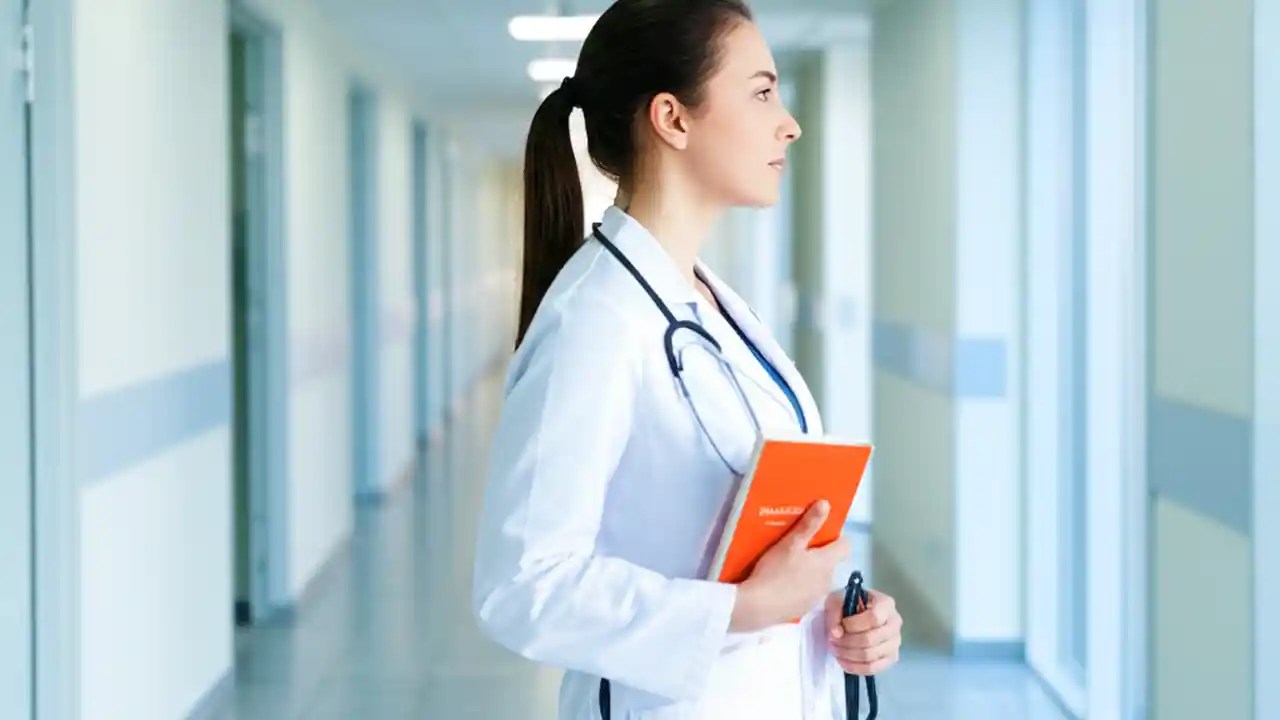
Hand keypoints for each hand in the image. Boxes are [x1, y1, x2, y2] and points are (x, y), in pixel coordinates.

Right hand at [730, 500, 849, 631]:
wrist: (757, 607)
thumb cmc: (775, 571)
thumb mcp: (790, 543)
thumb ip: (809, 524)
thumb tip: (827, 504)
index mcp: (827, 562)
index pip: (845, 546)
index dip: (835, 537)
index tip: (819, 533)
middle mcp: (828, 580)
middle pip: (831, 562)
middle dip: (819, 554)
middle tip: (797, 548)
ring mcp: (817, 597)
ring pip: (820, 578)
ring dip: (810, 571)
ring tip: (787, 567)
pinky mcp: (805, 609)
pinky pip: (809, 592)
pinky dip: (801, 587)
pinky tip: (783, 585)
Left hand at [824, 587, 902, 674]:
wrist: (854, 613)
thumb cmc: (847, 604)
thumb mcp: (836, 600)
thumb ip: (834, 614)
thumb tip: (836, 633)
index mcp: (885, 604)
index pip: (874, 618)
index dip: (854, 624)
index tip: (841, 625)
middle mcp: (895, 623)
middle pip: (871, 639)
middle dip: (847, 642)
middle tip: (832, 640)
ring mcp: (895, 643)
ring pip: (870, 656)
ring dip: (848, 654)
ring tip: (835, 649)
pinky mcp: (890, 658)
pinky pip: (872, 668)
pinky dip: (854, 667)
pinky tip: (842, 660)